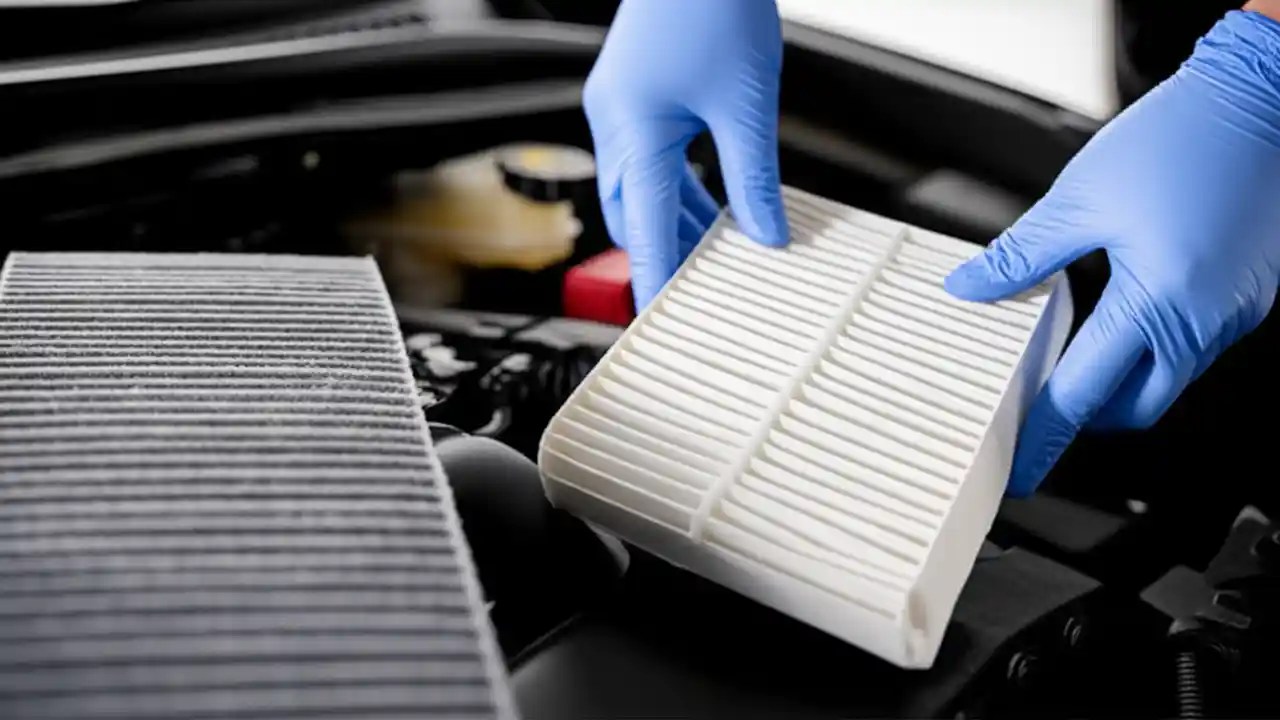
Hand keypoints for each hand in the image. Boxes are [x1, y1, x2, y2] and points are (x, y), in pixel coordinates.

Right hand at [584, 0, 788, 309]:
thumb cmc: (712, 4)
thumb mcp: (746, 103)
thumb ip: (754, 177)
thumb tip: (767, 231)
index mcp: (632, 132)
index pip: (642, 228)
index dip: (656, 277)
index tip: (663, 317)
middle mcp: (613, 123)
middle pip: (631, 212)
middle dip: (664, 250)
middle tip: (698, 288)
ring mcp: (616, 105)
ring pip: (637, 185)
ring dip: (672, 217)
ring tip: (714, 247)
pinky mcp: (630, 92)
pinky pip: (645, 156)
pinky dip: (673, 183)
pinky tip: (708, 195)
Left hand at [944, 10, 1279, 495]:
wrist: (1257, 96)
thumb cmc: (1180, 136)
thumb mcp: (1077, 200)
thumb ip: (1019, 257)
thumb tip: (970, 287)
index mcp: (1159, 301)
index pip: (1084, 394)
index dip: (1045, 434)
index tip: (1020, 465)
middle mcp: (1206, 319)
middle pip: (1134, 407)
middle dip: (1084, 415)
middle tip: (1040, 406)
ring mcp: (1235, 312)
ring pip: (1168, 380)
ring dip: (1121, 380)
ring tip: (1074, 354)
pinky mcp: (1249, 296)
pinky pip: (1195, 347)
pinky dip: (1154, 348)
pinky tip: (1125, 316)